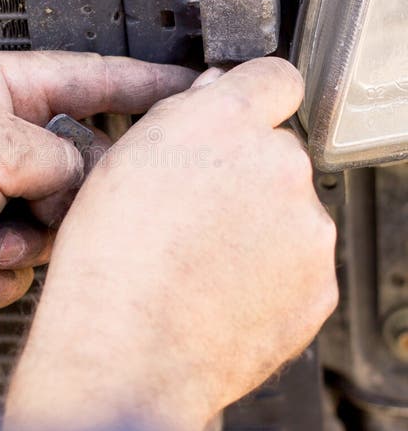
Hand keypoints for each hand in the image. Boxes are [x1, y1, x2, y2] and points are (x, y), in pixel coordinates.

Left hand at [0, 50, 194, 317]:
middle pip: (83, 167)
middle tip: (47, 210)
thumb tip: (85, 185)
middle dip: (67, 201)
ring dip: (26, 245)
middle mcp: (1, 139)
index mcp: (5, 92)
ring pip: (57, 223)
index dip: (148, 87)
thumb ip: (61, 159)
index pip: (96, 80)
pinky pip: (21, 264)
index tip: (193, 93)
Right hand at [5, 58, 337, 430]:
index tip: (249, 114)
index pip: (276, 76)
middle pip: (279, 151)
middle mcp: (278, 165)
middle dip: (247, 173)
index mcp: (227, 122)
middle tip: (199, 211)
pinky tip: (223, 291)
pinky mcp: (318, 284)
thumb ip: (182, 116)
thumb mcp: (121, 163)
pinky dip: (272, 274)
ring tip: (204, 262)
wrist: (126, 353)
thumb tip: (212, 99)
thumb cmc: (111, 266)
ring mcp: (306, 228)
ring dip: (260, 225)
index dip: (258, 95)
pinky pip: (301, 264)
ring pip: (291, 210)